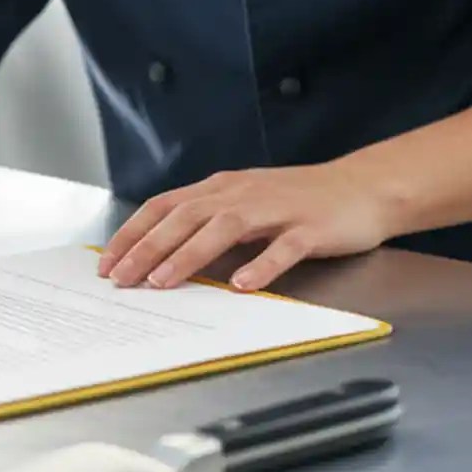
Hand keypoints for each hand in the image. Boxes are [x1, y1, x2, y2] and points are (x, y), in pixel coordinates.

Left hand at [98, 163, 392, 290]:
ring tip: (162, 281)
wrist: (365, 186)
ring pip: (225, 228)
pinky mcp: (311, 228)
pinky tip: (243, 285)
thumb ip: (204, 224)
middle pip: (185, 217)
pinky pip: (283, 248)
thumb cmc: (297, 202)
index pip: (164, 207)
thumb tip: (156, 255)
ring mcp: (277, 209)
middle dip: (147, 248)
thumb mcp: (243, 205)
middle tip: (121, 278)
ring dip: (189, 255)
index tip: (105, 263)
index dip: (132, 233)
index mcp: (221, 189)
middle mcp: (242, 194)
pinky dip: (261, 265)